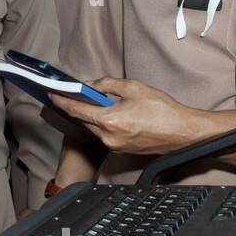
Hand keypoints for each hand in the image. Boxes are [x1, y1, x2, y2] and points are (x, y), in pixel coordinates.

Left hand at [47, 76, 205, 156]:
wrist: (183, 133)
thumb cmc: (163, 109)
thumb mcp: (134, 88)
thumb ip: (108, 84)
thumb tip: (91, 85)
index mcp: (109, 120)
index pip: (76, 110)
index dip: (61, 101)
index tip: (51, 94)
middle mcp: (108, 137)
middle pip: (83, 120)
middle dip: (74, 107)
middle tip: (66, 95)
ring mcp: (114, 147)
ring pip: (93, 129)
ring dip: (89, 116)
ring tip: (86, 102)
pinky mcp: (121, 151)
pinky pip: (104, 135)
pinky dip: (100, 124)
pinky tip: (103, 114)